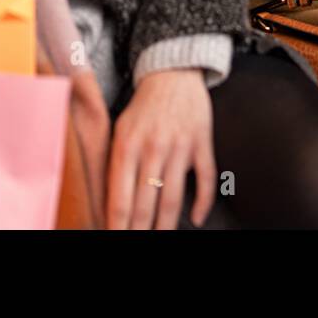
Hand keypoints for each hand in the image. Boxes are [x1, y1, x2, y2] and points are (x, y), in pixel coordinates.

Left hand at [107, 69, 215, 229]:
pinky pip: (206, 178)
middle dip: (139, 231)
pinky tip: (196, 218)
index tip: (116, 238)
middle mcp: (153, 148)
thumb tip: (110, 202)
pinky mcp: (202, 142)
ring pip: (173, 197)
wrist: (173, 73)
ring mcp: (180, 146)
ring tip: (162, 238)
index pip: (120, 198)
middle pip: (145, 204)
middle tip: (136, 244)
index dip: (117, 226)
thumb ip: (115, 163)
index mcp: (127, 146)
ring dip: (166, 225)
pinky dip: (203, 202)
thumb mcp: (119, 129)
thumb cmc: (143, 106)